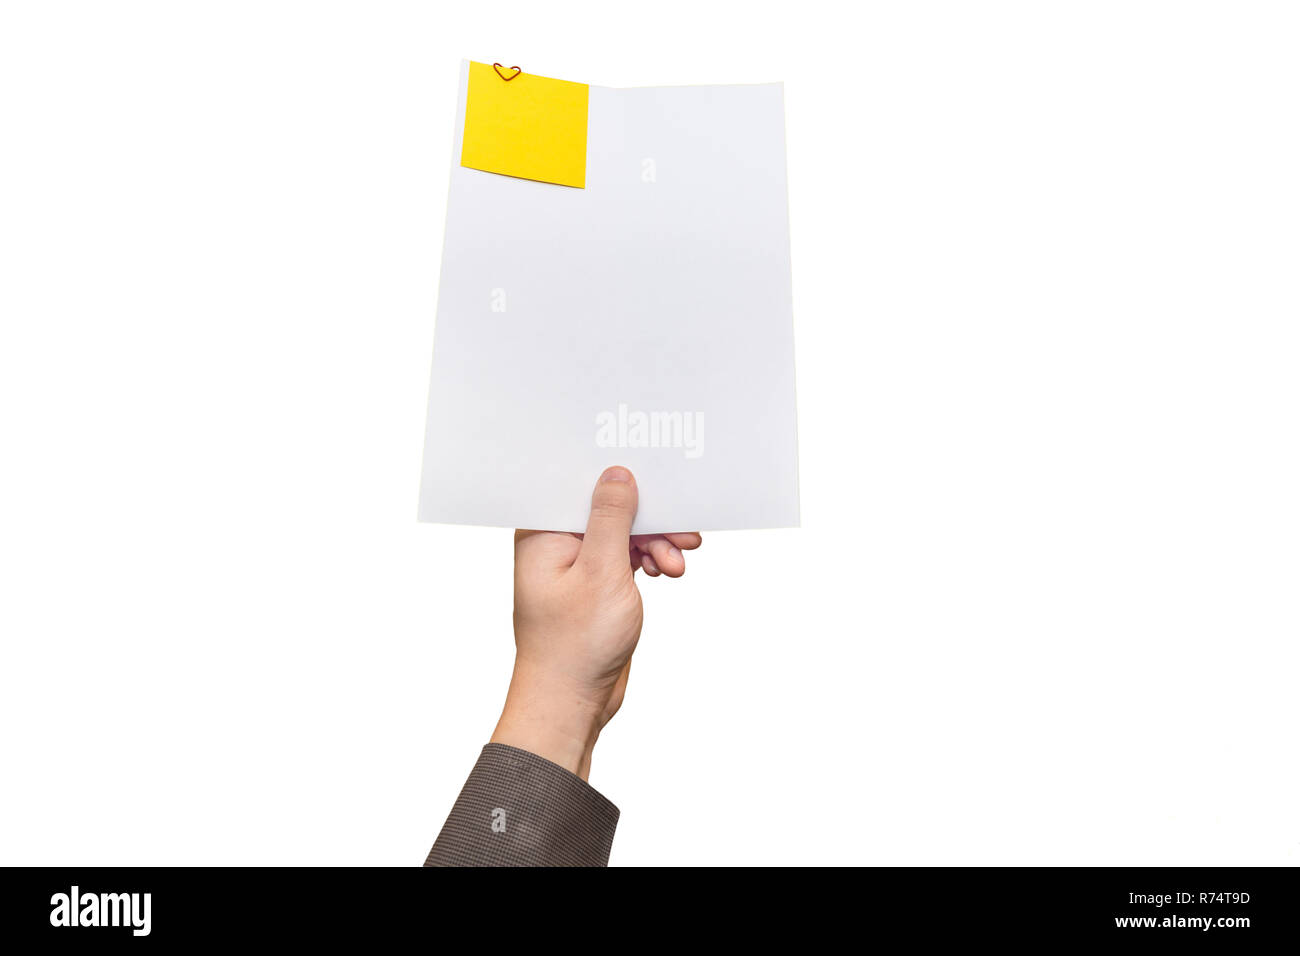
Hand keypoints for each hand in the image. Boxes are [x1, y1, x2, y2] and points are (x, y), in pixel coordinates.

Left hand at [490, 466, 701, 778]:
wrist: (571, 703)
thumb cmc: (574, 646)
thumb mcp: (601, 572)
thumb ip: (610, 518)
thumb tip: (616, 473)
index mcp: (541, 533)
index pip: (581, 485)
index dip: (619, 478)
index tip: (657, 476)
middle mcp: (554, 543)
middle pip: (608, 508)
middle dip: (648, 518)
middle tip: (684, 529)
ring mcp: (575, 564)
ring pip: (623, 533)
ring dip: (655, 543)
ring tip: (674, 565)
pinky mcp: (594, 584)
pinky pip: (626, 556)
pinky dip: (649, 560)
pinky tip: (666, 572)